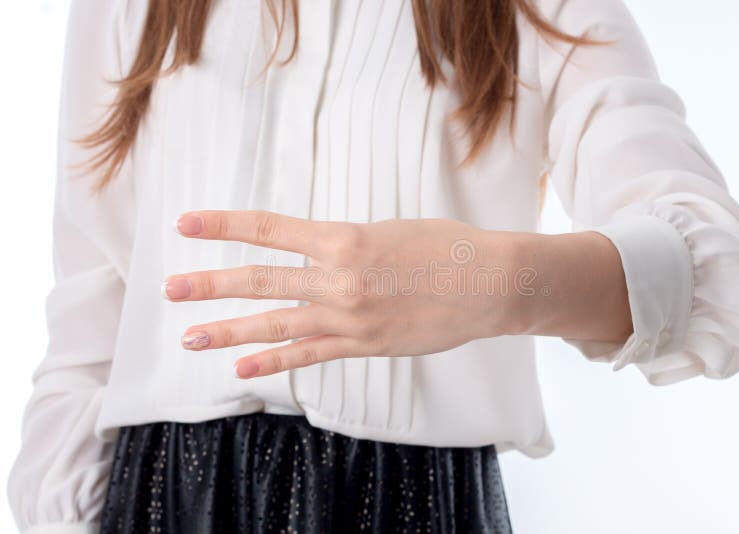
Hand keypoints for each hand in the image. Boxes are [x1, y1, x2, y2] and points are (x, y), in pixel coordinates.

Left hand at [164, 210, 534, 378]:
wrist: (488, 282)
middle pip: (260, 280)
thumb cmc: (445, 246)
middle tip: (171, 288)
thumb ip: (348, 244)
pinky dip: (273, 362)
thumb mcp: (388, 230)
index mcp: (344, 237)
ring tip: (190, 336)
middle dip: (211, 284)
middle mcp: (338, 277)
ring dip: (229, 330)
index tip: (186, 224)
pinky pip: (309, 355)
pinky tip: (242, 368)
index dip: (223, 225)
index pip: (268, 229)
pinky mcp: (364, 344)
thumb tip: (318, 253)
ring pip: (276, 323)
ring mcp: (349, 315)